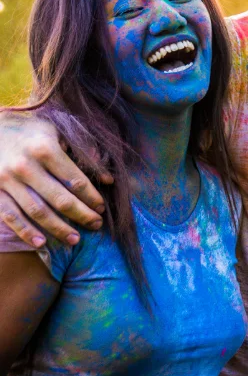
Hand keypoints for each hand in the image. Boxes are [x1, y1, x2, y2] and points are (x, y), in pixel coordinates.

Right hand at [0, 113, 110, 246]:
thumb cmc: (31, 131)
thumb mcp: (59, 132)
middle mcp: (25, 166)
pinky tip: (41, 243)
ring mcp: (7, 180)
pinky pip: (10, 216)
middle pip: (60, 199)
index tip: (102, 207)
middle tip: (96, 224)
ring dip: (58, 228)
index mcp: (45, 149)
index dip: (91, 197)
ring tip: (75, 239)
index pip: (75, 180)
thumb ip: (84, 152)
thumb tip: (108, 180)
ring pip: (37, 211)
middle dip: (81, 215)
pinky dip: (25, 231)